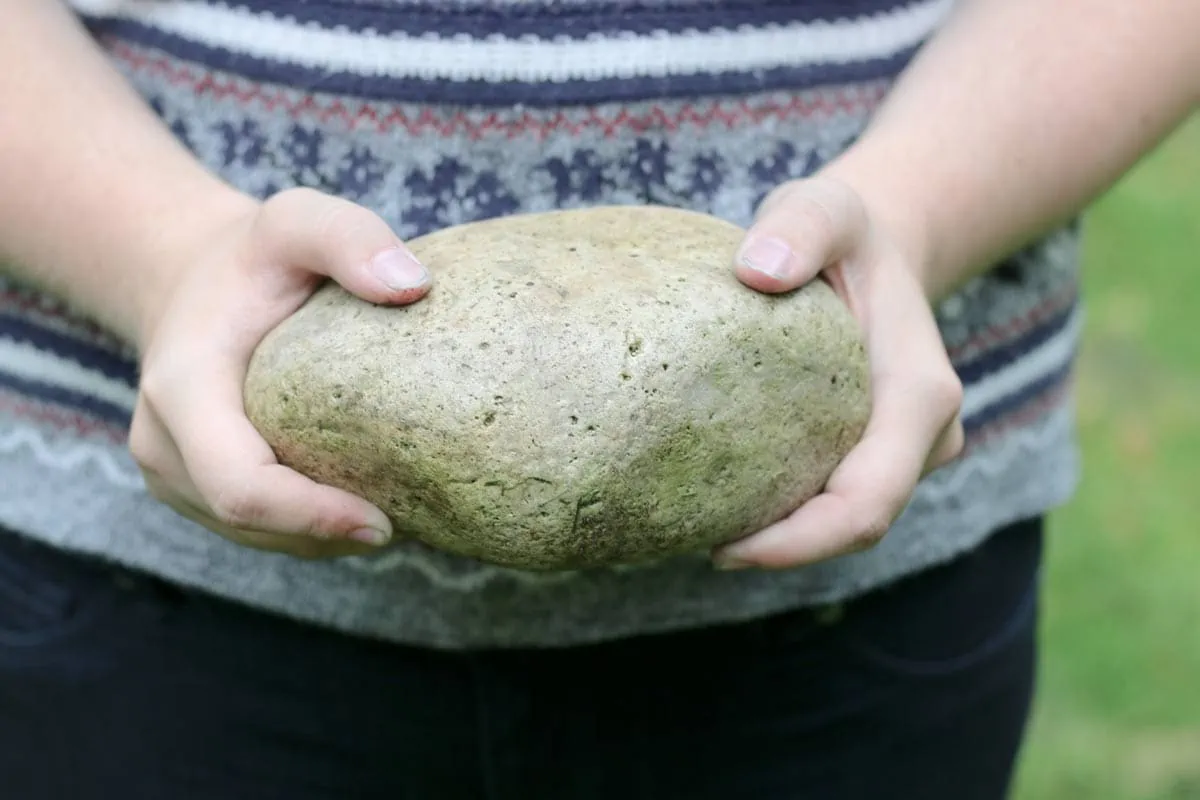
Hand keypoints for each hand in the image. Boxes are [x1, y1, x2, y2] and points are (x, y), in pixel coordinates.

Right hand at [130, 188, 430, 558]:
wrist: (194, 283)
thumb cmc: (254, 257)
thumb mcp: (297, 221)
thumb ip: (349, 236)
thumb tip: (412, 285)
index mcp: (182, 387)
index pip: (240, 485)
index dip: (310, 516)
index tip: (384, 523)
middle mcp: (162, 442)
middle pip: (252, 524)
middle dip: (331, 536)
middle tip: (415, 522)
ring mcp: (173, 474)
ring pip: (257, 538)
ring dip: (325, 540)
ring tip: (401, 515)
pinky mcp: (194, 489)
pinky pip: (256, 530)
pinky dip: (311, 530)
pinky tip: (366, 504)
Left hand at [714, 176, 963, 569]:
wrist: (872, 251)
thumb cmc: (844, 233)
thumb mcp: (826, 207)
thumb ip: (802, 226)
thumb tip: (756, 271)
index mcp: (920, 395)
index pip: (867, 502)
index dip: (801, 542)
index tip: (724, 550)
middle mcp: (922, 437)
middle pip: (854, 526)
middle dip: (781, 551)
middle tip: (692, 547)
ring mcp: (900, 452)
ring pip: (840, 521)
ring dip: (779, 538)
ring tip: (695, 527)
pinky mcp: (869, 454)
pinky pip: (828, 500)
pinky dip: (781, 513)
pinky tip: (717, 501)